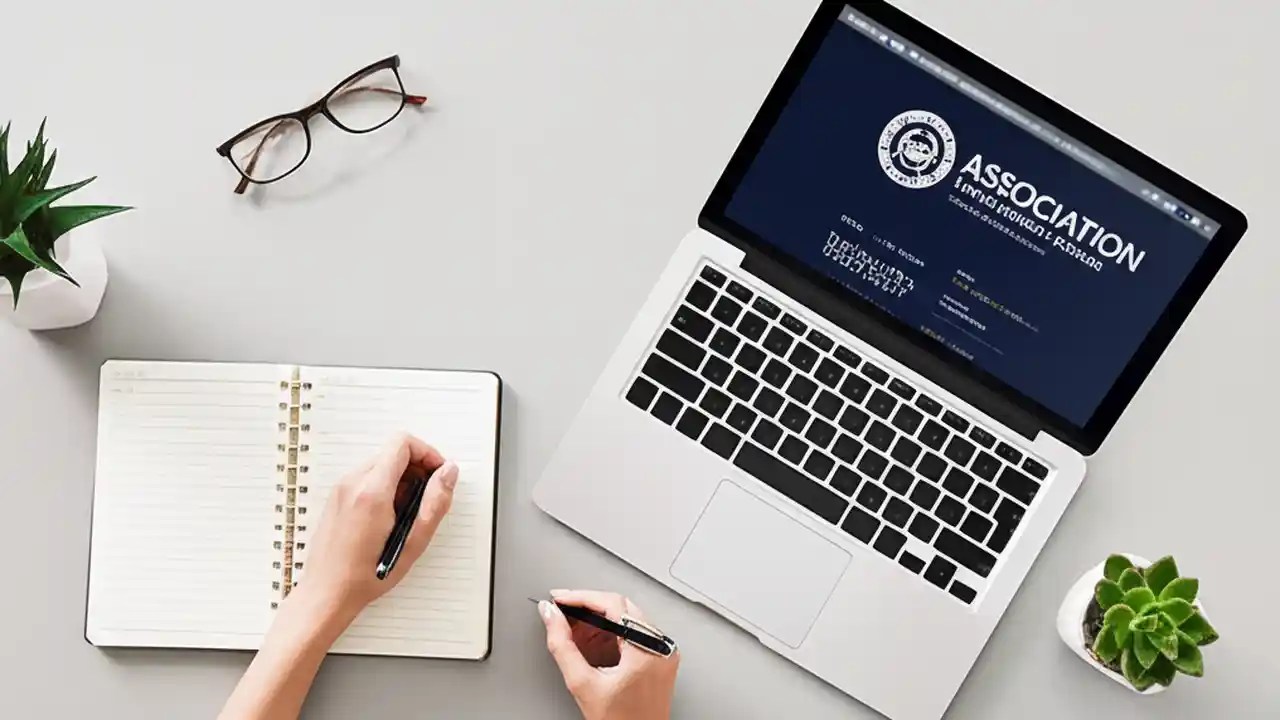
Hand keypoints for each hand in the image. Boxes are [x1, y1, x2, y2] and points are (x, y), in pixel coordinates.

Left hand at [288, 433, 458, 630]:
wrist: (327, 593)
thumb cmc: (366, 576)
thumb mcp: (413, 543)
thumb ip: (435, 503)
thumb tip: (448, 473)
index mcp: (372, 491)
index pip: (402, 443)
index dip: (427, 453)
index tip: (437, 472)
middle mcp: (352, 484)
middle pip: (392, 452)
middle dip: (416, 468)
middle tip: (425, 498)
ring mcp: (341, 489)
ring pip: (380, 464)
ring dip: (401, 479)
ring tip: (406, 513)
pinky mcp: (336, 497)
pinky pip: (366, 477)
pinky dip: (384, 486)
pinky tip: (389, 517)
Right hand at [540, 590, 679, 719]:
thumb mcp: (582, 684)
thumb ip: (562, 645)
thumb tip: (551, 616)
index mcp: (646, 649)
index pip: (613, 604)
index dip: (581, 597)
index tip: (560, 598)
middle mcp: (661, 646)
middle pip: (621, 607)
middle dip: (588, 608)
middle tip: (562, 613)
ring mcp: (663, 652)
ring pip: (627, 617)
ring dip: (598, 621)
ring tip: (574, 633)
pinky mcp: (660, 658)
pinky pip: (635, 632)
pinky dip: (611, 633)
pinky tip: (592, 643)